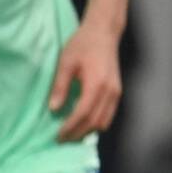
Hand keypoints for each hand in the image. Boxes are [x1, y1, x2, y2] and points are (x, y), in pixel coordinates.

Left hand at [49, 23, 122, 141]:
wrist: (103, 33)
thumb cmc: (83, 44)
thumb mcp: (66, 62)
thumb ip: (60, 86)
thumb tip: (54, 108)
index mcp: (97, 83)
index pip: (83, 113)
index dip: (70, 127)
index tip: (58, 135)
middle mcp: (110, 91)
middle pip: (94, 122)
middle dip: (78, 133)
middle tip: (62, 139)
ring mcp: (116, 92)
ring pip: (104, 122)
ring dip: (88, 130)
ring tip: (72, 133)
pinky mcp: (117, 92)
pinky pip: (109, 115)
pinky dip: (96, 123)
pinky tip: (83, 122)